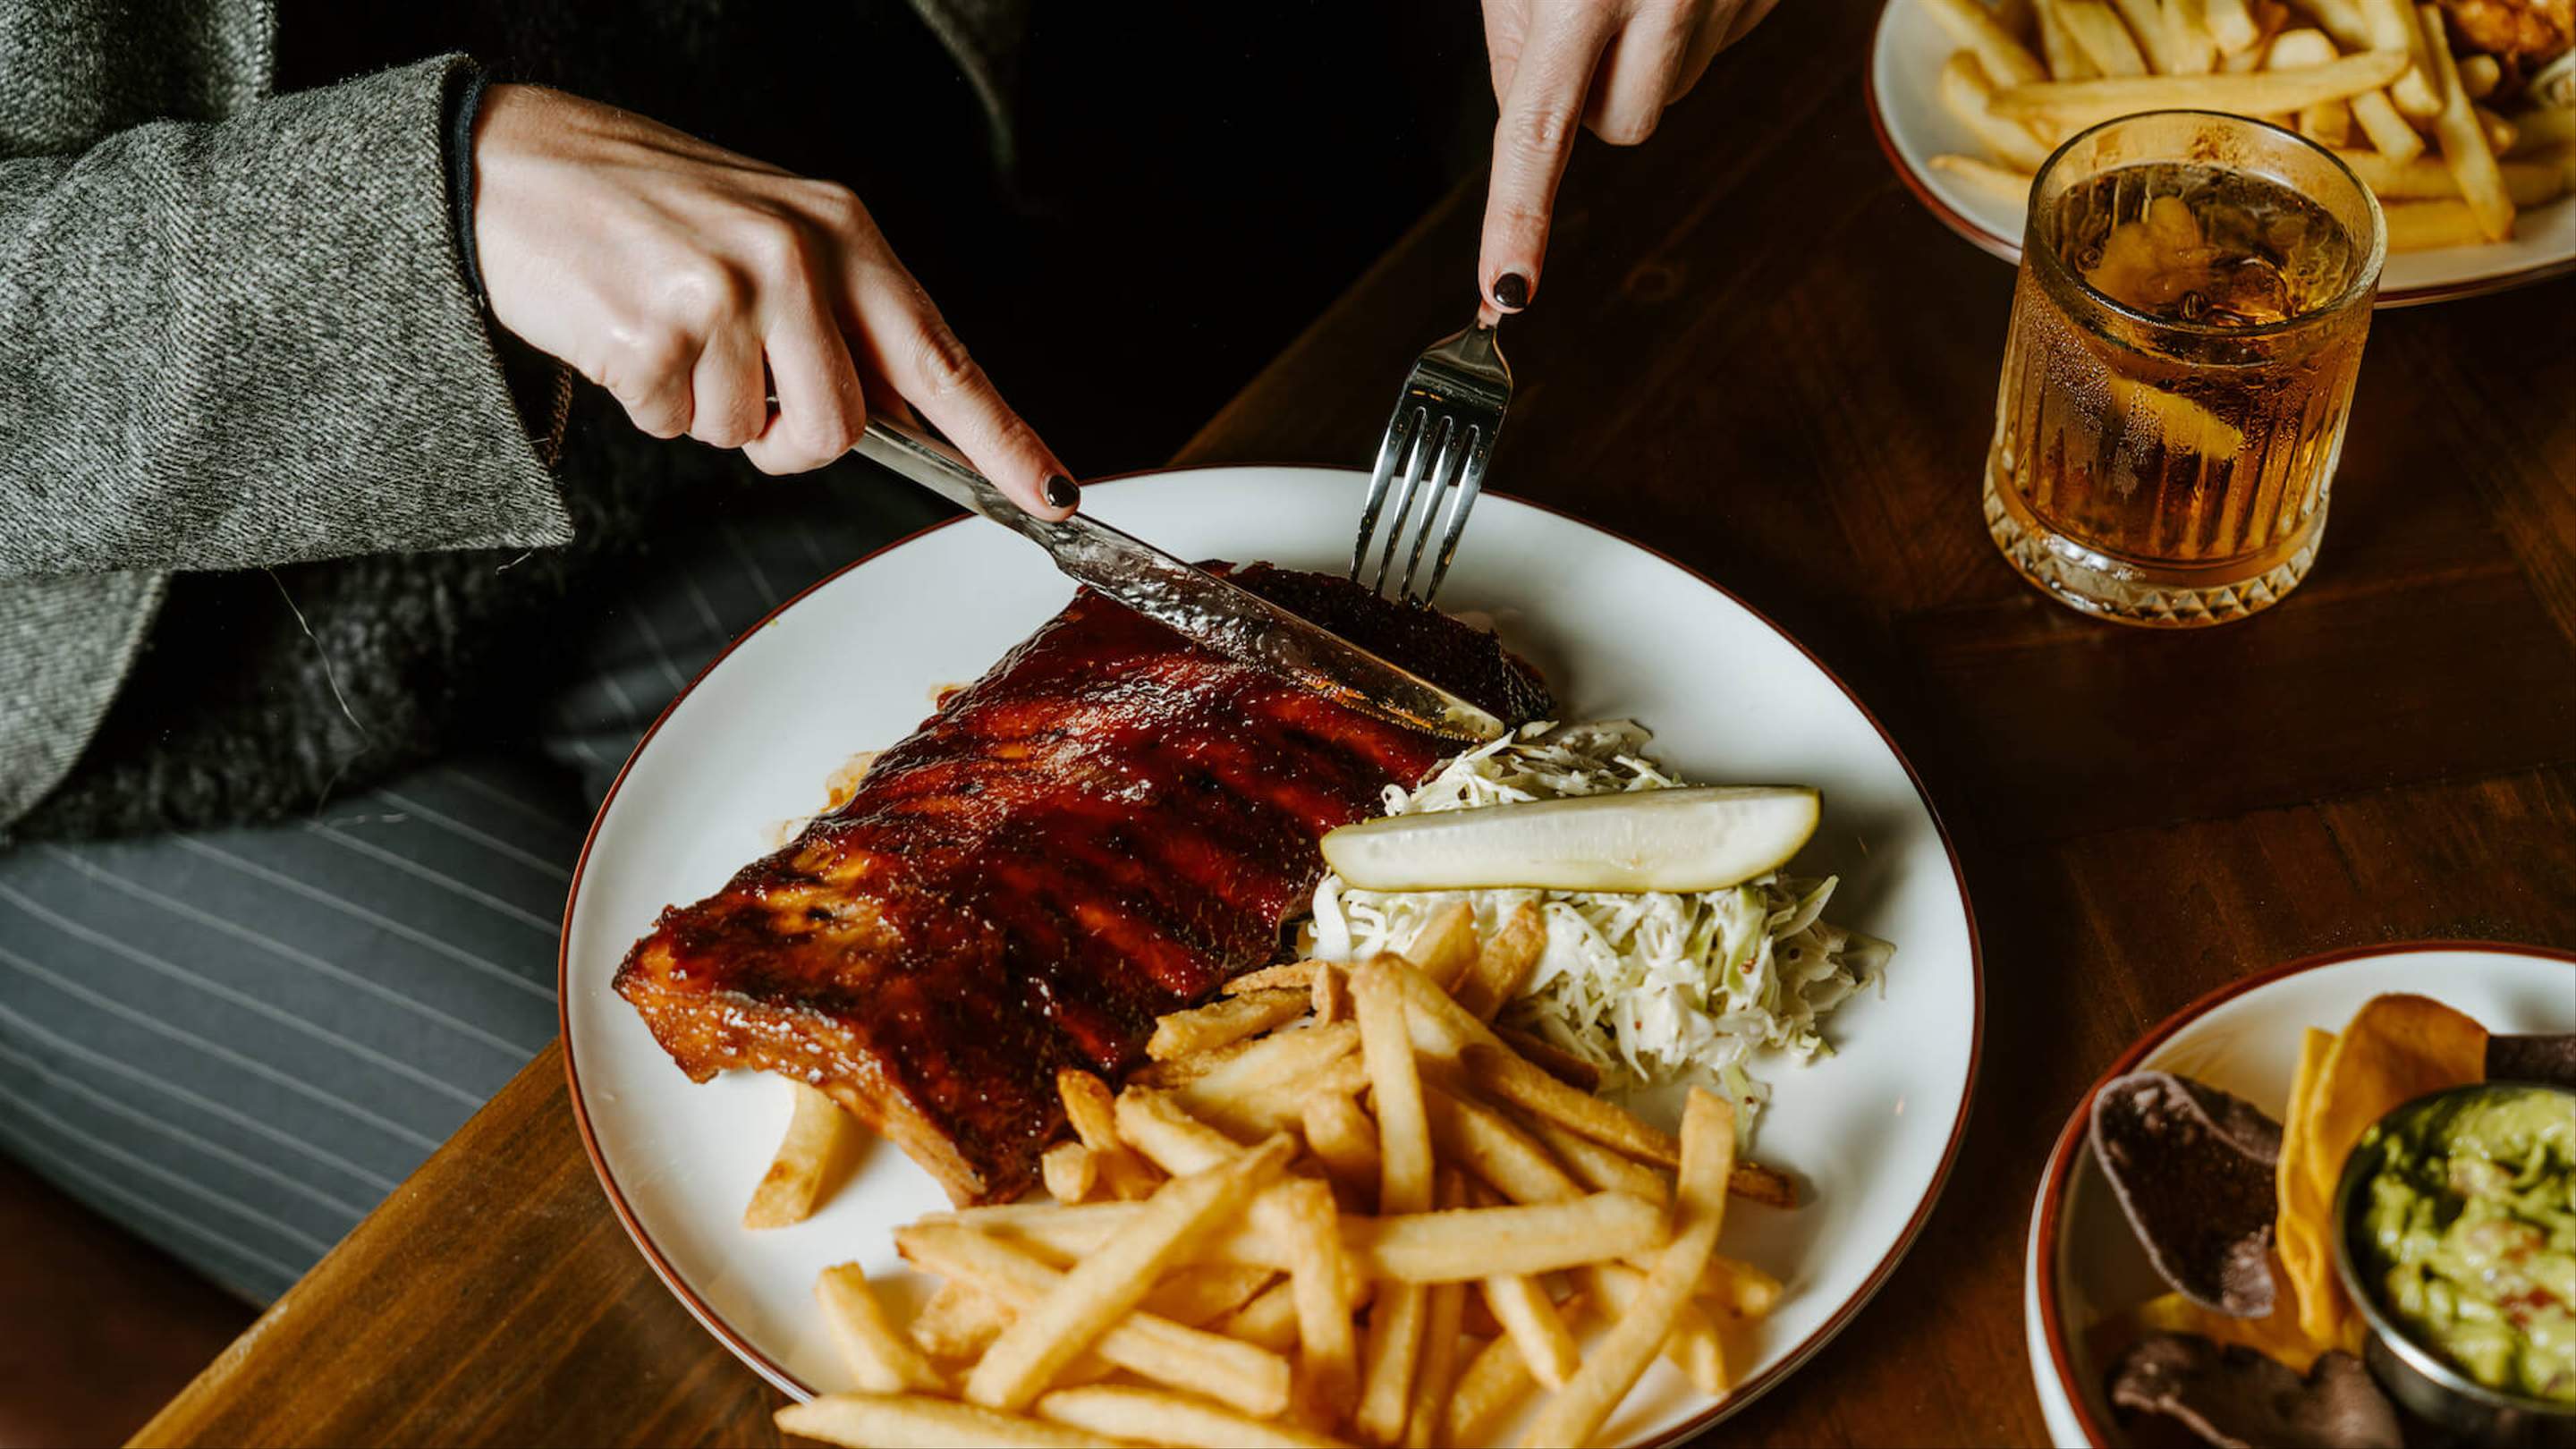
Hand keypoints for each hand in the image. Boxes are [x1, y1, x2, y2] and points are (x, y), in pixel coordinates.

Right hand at [471, 85, 1074, 516]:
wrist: (511, 168)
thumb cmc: (645, 211)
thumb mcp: (768, 233)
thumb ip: (839, 316)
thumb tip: (906, 417)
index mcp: (840, 231)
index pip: (942, 357)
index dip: (1002, 436)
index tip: (1052, 490)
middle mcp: (794, 255)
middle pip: (845, 428)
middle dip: (792, 439)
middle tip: (741, 388)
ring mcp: (725, 291)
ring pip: (755, 438)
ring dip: (711, 414)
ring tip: (671, 336)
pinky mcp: (653, 332)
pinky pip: (677, 428)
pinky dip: (650, 404)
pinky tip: (626, 335)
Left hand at [1475, 0, 1780, 313]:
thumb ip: (1518, 55)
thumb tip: (1534, 143)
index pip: (1540, 133)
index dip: (1519, 219)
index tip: (1508, 290)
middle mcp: (1663, 0)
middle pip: (1622, 128)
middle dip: (1594, 99)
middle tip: (1581, 28)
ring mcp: (1725, 2)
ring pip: (1667, 95)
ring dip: (1641, 61)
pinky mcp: (1763, 0)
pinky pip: (1711, 52)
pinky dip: (1684, 29)